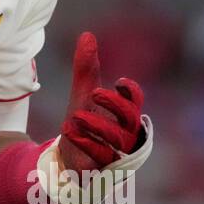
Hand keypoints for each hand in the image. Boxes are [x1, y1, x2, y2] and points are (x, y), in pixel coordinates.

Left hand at [56, 32, 144, 172]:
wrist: (68, 158)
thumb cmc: (84, 125)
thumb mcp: (82, 95)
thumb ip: (86, 68)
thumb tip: (87, 35)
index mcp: (123, 114)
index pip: (135, 100)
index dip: (130, 91)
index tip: (118, 81)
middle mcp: (125, 134)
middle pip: (130, 119)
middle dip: (115, 105)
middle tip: (95, 92)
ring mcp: (116, 153)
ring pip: (116, 139)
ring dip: (96, 124)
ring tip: (75, 116)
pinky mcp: (102, 168)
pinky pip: (100, 157)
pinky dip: (85, 143)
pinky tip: (70, 133)